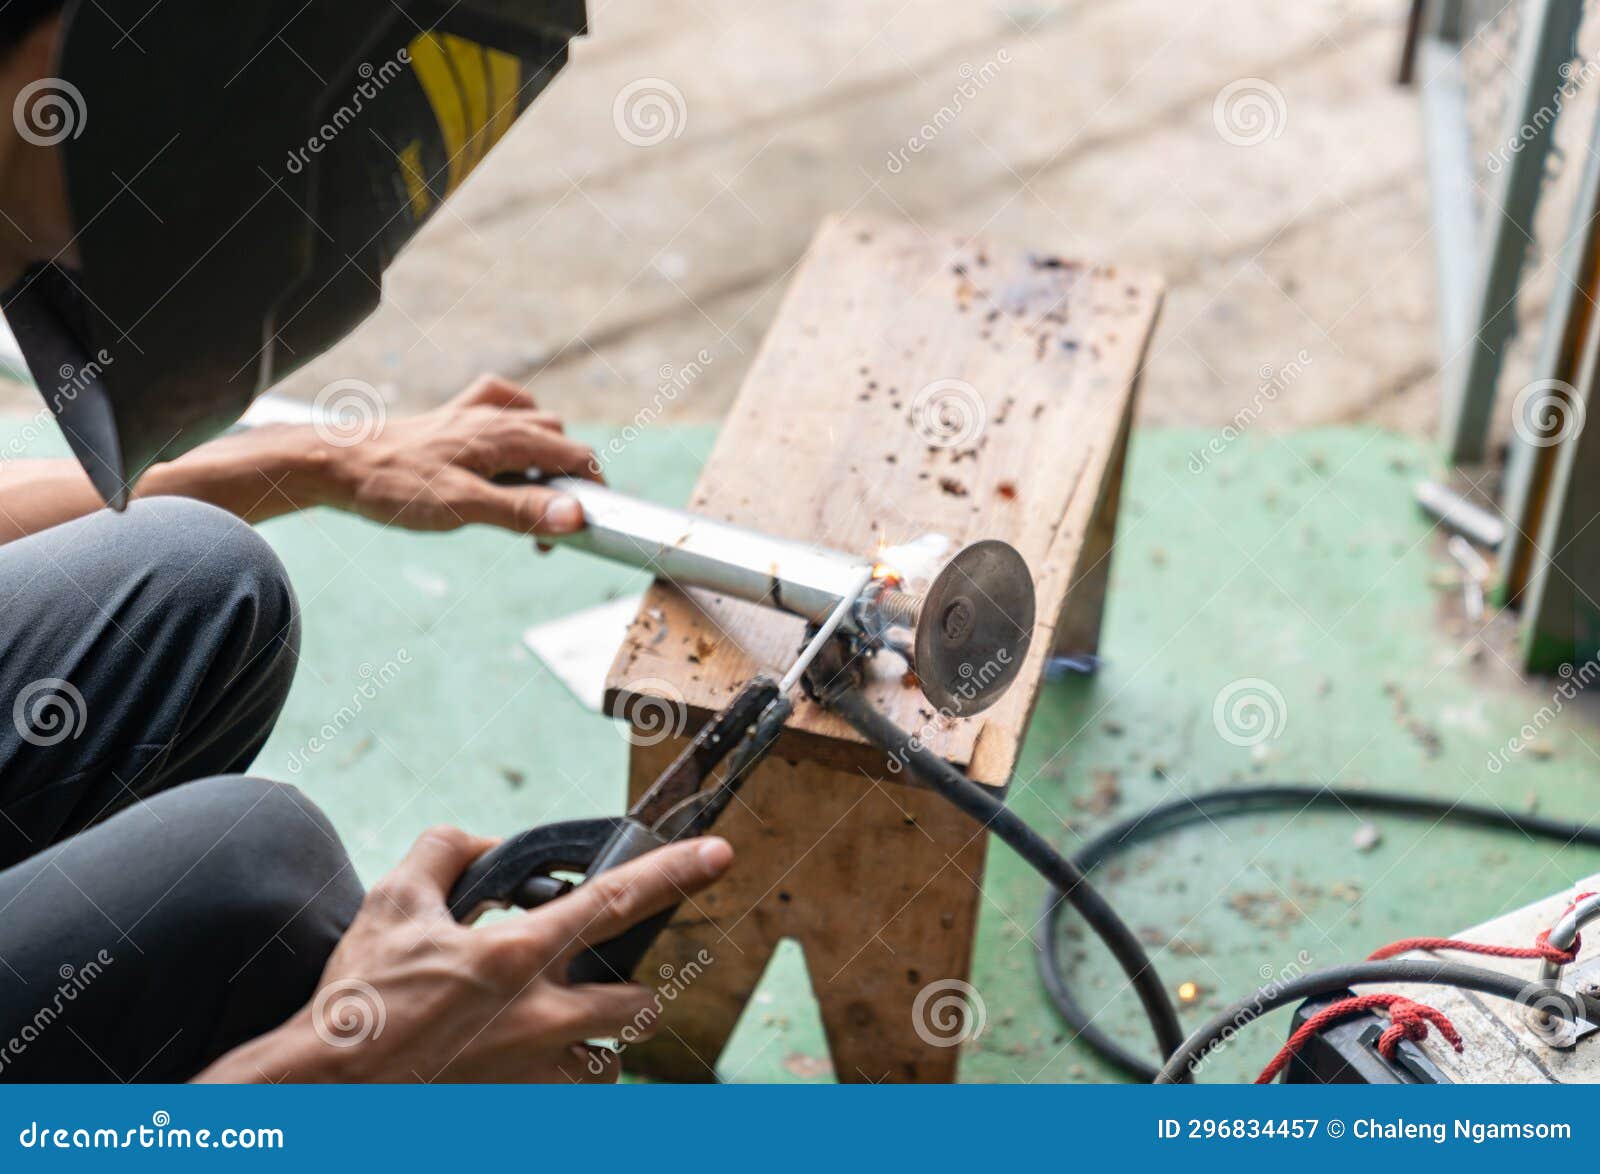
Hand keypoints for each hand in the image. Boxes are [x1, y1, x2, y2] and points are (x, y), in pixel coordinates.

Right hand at [198, 827, 733, 1082]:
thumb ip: (447, 852)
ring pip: (611, 1059)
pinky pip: (573, 1096)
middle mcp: (541, 1016)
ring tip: (550, 1032)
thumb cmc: (359, 998)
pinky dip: (561, 1082)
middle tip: (591, 982)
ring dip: (594, 1043)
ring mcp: (537, 1073)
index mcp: (516, 955)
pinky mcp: (524, 1110)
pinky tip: (520, 1068)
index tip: (720, 853)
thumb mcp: (394, 901)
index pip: (616, 900)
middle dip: (627, 989)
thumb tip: (486, 846)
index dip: (675, 872)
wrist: (327, 1089)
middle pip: (637, 1000)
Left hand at [323, 374, 600, 536]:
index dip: (593, 488)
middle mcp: (494, 418)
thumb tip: (576, 515)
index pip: (575, 454)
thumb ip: (520, 509)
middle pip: (559, 440)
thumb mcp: (463, 507)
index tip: (589, 524)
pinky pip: (500, 404)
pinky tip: (509, 444)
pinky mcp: (451, 420)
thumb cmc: (394, 486)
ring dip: (545, 458)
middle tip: (549, 528)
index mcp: (504, 436)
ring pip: (533, 423)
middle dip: (569, 481)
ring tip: (528, 501)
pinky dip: (516, 419)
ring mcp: (472, 415)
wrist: (336, 464)